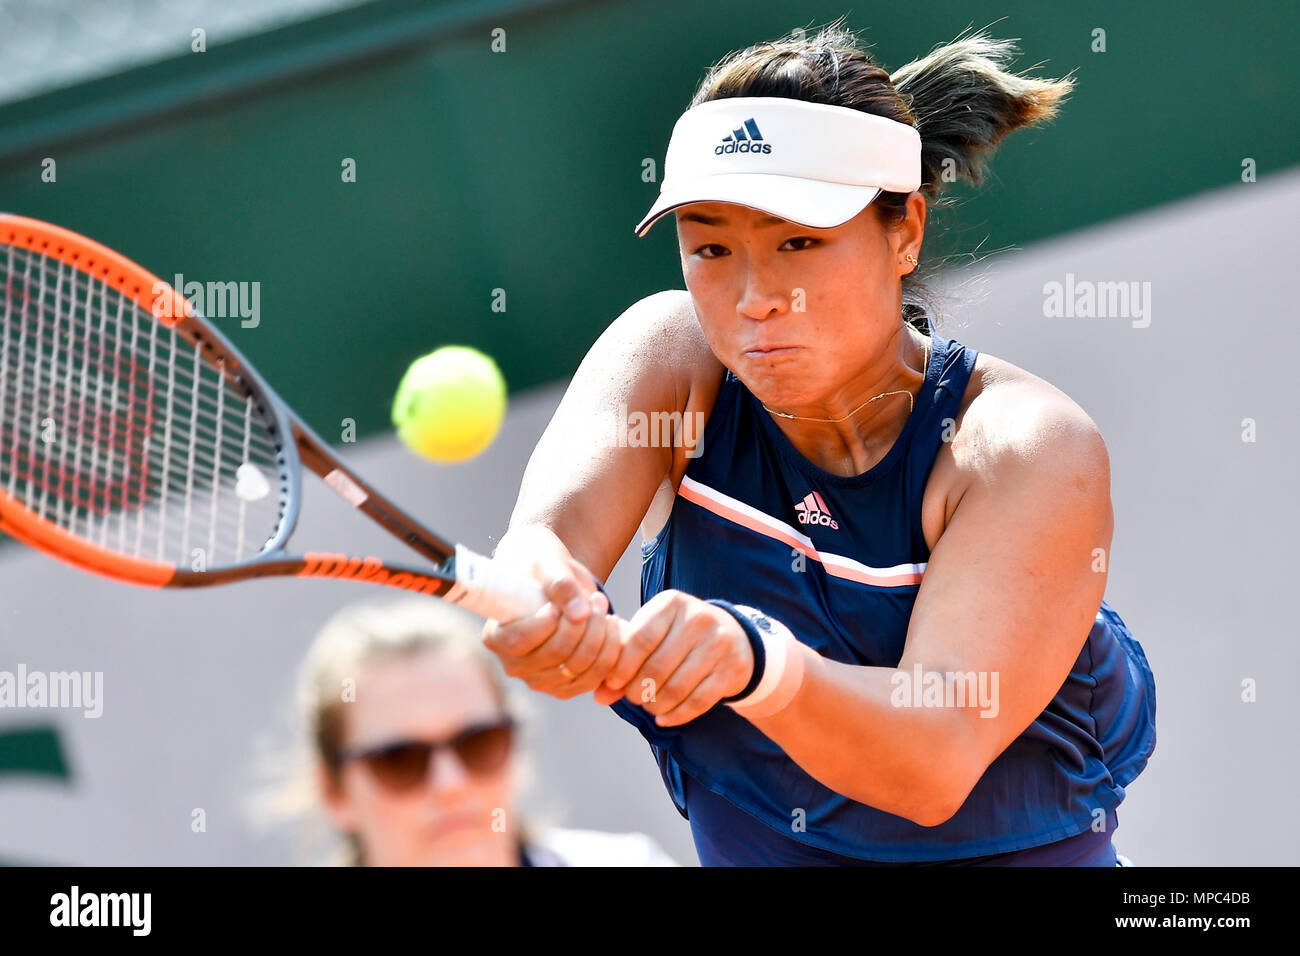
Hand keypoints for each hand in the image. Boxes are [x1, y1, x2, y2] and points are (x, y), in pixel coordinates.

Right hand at [482, 525, 621, 699]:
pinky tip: (611, 625)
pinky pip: (595, 679)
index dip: (547, 622)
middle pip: (557, 654)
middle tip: (597, 598)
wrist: (557, 581)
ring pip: (580, 668)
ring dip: (602, 636)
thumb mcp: (548, 564)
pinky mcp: (567, 687)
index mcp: (496, 637)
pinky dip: (611, 652)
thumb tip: (579, 613)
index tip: (560, 601)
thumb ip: (561, 584)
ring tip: (603, 606)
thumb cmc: (543, 568)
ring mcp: (540, 680)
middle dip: (585, 624)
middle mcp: (514, 665)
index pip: (520, 640)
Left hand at [592, 589, 753, 726]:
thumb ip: (624, 660)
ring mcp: (719, 644)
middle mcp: (698, 619)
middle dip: (638, 689)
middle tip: (633, 697)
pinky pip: (698, 702)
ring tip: (649, 706)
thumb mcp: (653, 634)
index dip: (622, 667)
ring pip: (676, 688)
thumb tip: (600, 696)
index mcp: (672, 603)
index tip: (614, 682)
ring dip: (656, 705)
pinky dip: (676, 715)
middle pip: (657, 667)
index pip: (639, 640)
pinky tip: (664, 718)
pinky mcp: (731, 669)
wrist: (735, 637)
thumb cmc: (680, 635)